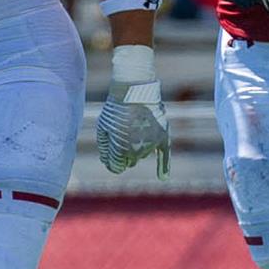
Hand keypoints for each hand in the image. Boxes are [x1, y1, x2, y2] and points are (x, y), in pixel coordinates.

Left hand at [97, 45, 171, 176]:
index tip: (110, 154)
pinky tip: (163, 177)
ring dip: (136, 147)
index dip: (111, 161)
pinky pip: (165, 156)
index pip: (116, 167)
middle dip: (124, 153)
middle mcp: (137, 151)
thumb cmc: (116, 108)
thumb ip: (105, 149)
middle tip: (121, 135)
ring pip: (142, 155)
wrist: (135, 90)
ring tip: (132, 127)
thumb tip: (108, 163)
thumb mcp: (103, 128)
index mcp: (120, 151)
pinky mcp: (163, 137)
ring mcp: (151, 145)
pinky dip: (164, 167)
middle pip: (129, 162)